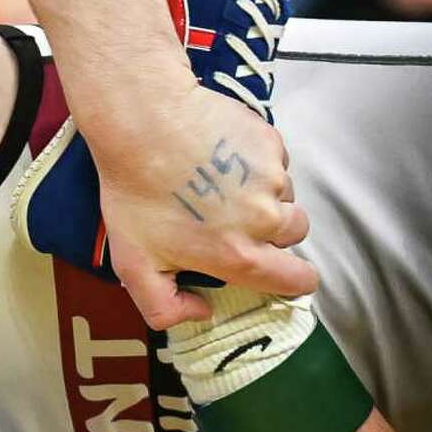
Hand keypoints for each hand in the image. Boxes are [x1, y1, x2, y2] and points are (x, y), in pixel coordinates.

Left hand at [92, 83, 314, 326]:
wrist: (142, 121)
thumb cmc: (135, 191)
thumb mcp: (134, 264)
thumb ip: (163, 308)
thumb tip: (200, 311)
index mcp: (238, 254)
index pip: (297, 280)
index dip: (296, 280)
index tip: (285, 271)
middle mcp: (264, 218)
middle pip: (296, 234)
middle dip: (275, 231)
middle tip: (235, 217)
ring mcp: (271, 176)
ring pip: (287, 194)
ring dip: (265, 193)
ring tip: (223, 182)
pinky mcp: (269, 141)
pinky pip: (276, 159)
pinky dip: (258, 160)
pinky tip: (222, 155)